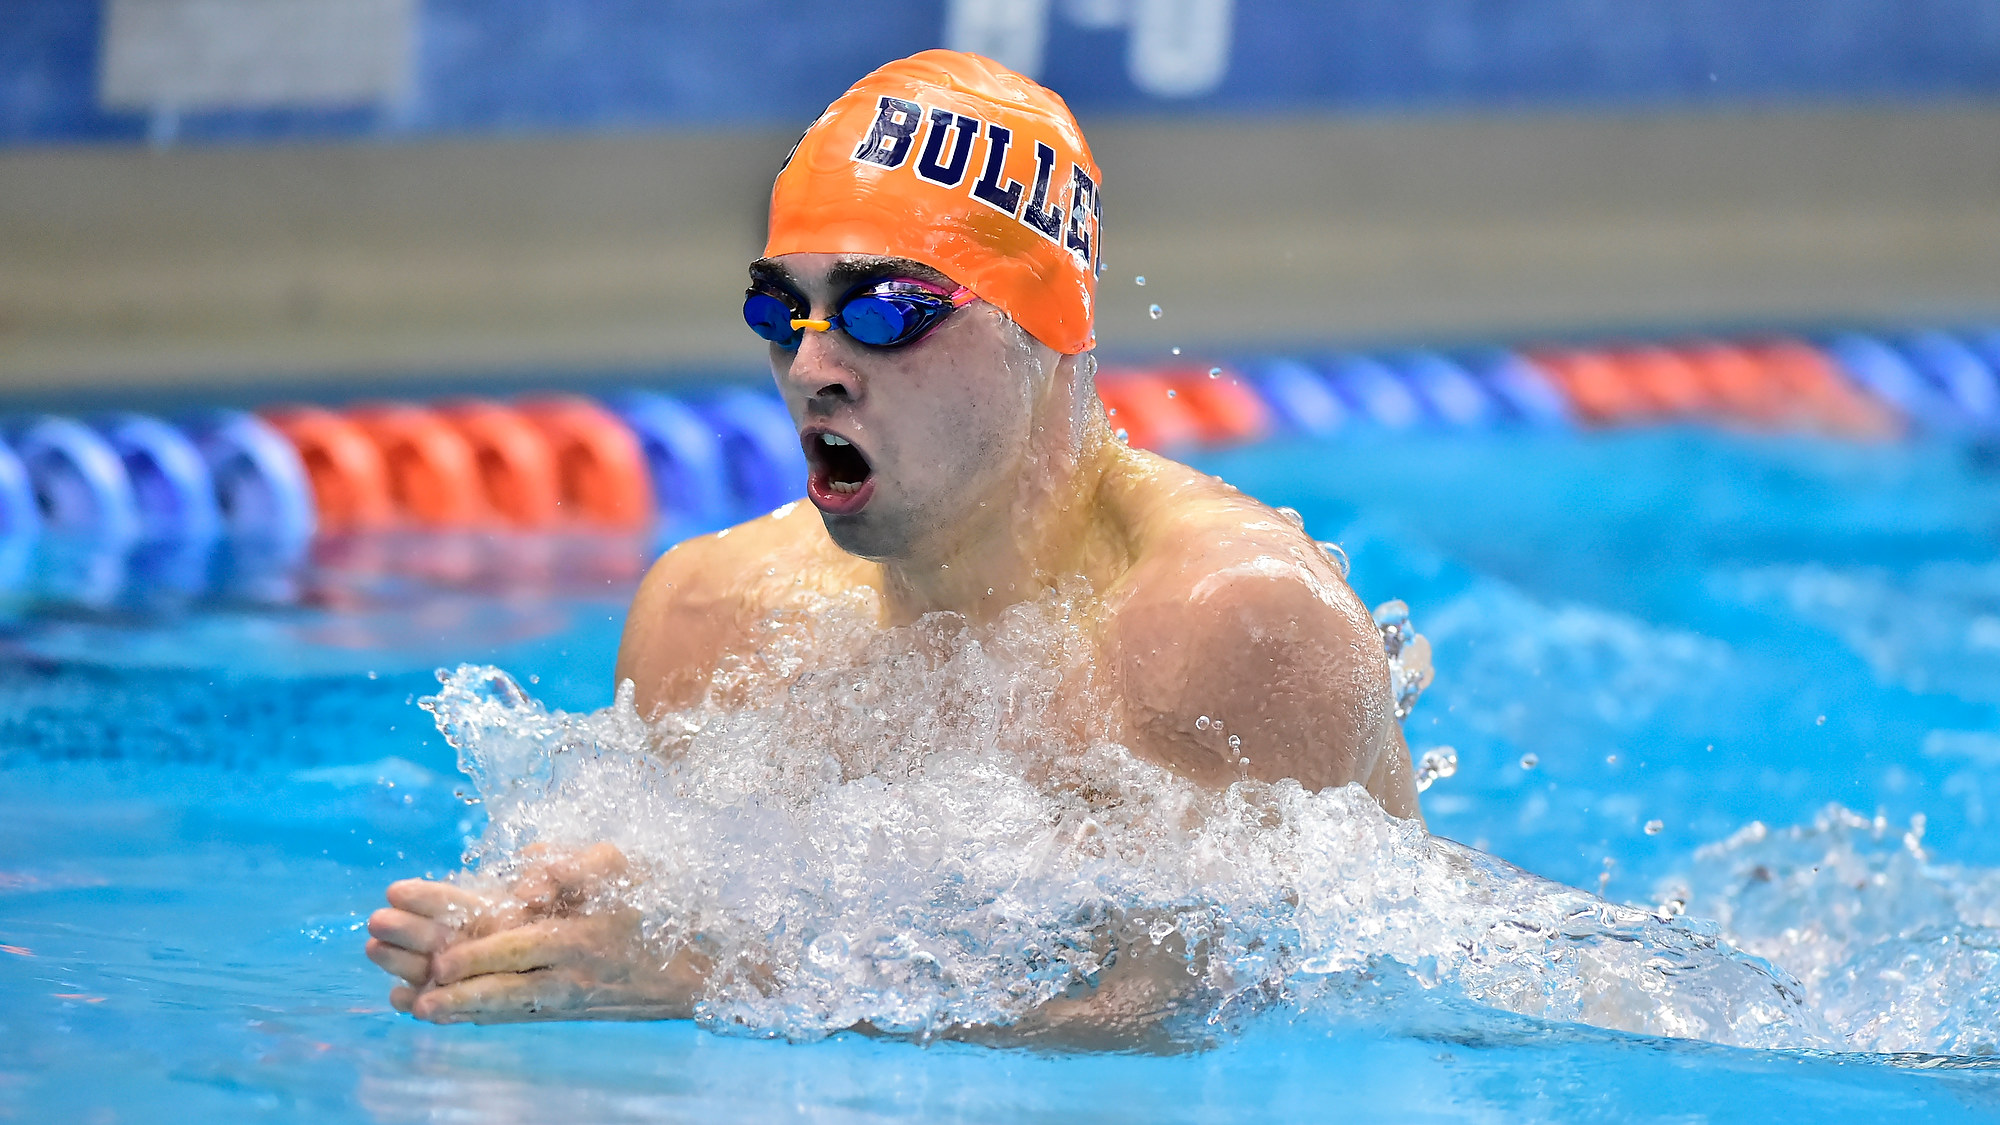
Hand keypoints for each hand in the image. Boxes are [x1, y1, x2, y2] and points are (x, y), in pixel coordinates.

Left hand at [364, 843, 705, 1022]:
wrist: (689, 971)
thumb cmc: (655, 908)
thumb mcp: (625, 871)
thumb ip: (576, 863)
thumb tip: (529, 864)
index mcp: (582, 938)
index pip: (522, 949)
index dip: (482, 955)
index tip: (443, 960)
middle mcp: (570, 977)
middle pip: (507, 992)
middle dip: (459, 995)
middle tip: (415, 999)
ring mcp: (565, 1000)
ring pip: (505, 1011)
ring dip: (459, 1012)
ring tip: (412, 1008)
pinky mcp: (562, 1011)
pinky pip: (512, 1016)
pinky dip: (474, 1016)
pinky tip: (436, 1013)